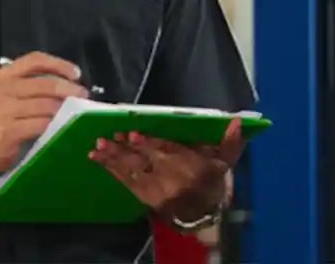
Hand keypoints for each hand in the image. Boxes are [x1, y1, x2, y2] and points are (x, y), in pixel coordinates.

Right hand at [0, 52, 86, 174]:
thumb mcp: (10, 94)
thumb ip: (33, 87)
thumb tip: (70, 86)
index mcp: (6, 75)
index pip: (35, 60)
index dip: (59, 64)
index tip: (76, 74)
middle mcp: (4, 89)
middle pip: (44, 83)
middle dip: (69, 89)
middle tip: (83, 96)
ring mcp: (5, 110)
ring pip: (45, 105)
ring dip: (66, 109)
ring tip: (77, 113)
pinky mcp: (9, 131)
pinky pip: (40, 125)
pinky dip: (56, 125)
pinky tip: (64, 128)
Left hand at [89, 118, 244, 223]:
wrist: (202, 214)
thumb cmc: (210, 180)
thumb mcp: (224, 162)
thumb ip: (230, 142)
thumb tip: (237, 121)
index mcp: (191, 166)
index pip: (168, 153)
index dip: (150, 144)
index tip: (134, 134)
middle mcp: (171, 179)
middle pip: (146, 162)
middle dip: (125, 150)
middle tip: (107, 137)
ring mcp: (155, 189)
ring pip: (132, 171)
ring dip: (113, 159)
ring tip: (98, 147)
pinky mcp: (143, 196)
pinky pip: (125, 182)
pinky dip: (110, 169)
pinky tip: (97, 158)